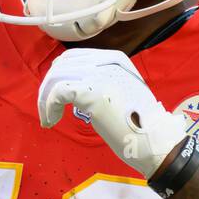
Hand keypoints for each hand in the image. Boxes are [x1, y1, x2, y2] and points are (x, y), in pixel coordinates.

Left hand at [38, 48, 187, 177]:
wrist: (154, 141)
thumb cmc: (137, 123)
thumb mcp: (121, 90)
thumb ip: (101, 81)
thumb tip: (71, 83)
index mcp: (114, 58)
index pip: (72, 57)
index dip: (57, 76)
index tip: (54, 98)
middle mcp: (106, 62)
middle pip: (60, 66)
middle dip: (47, 88)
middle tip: (47, 110)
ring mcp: (100, 75)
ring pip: (55, 78)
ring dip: (45, 100)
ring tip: (48, 118)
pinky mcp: (93, 93)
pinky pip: (58, 92)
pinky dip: (48, 106)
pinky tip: (51, 121)